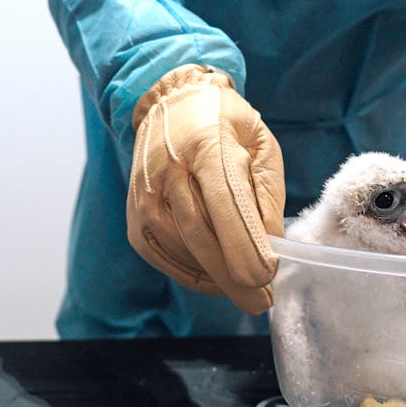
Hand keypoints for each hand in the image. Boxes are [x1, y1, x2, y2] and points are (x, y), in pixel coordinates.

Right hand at [127, 65, 285, 312]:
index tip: (265, 276)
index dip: (244, 243)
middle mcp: (169, 171)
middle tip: (261, 301)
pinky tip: (216, 275)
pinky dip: (194, 274)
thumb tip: (270, 250)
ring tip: (245, 283)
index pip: (224, 200)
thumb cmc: (225, 125)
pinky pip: (166, 259)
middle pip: (201, 235)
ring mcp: (146, 197)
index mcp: (208, 145)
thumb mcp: (261, 146)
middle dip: (234, 277)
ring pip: (184, 251)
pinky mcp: (135, 220)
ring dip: (218, 277)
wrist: (171, 105)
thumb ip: (267, 197)